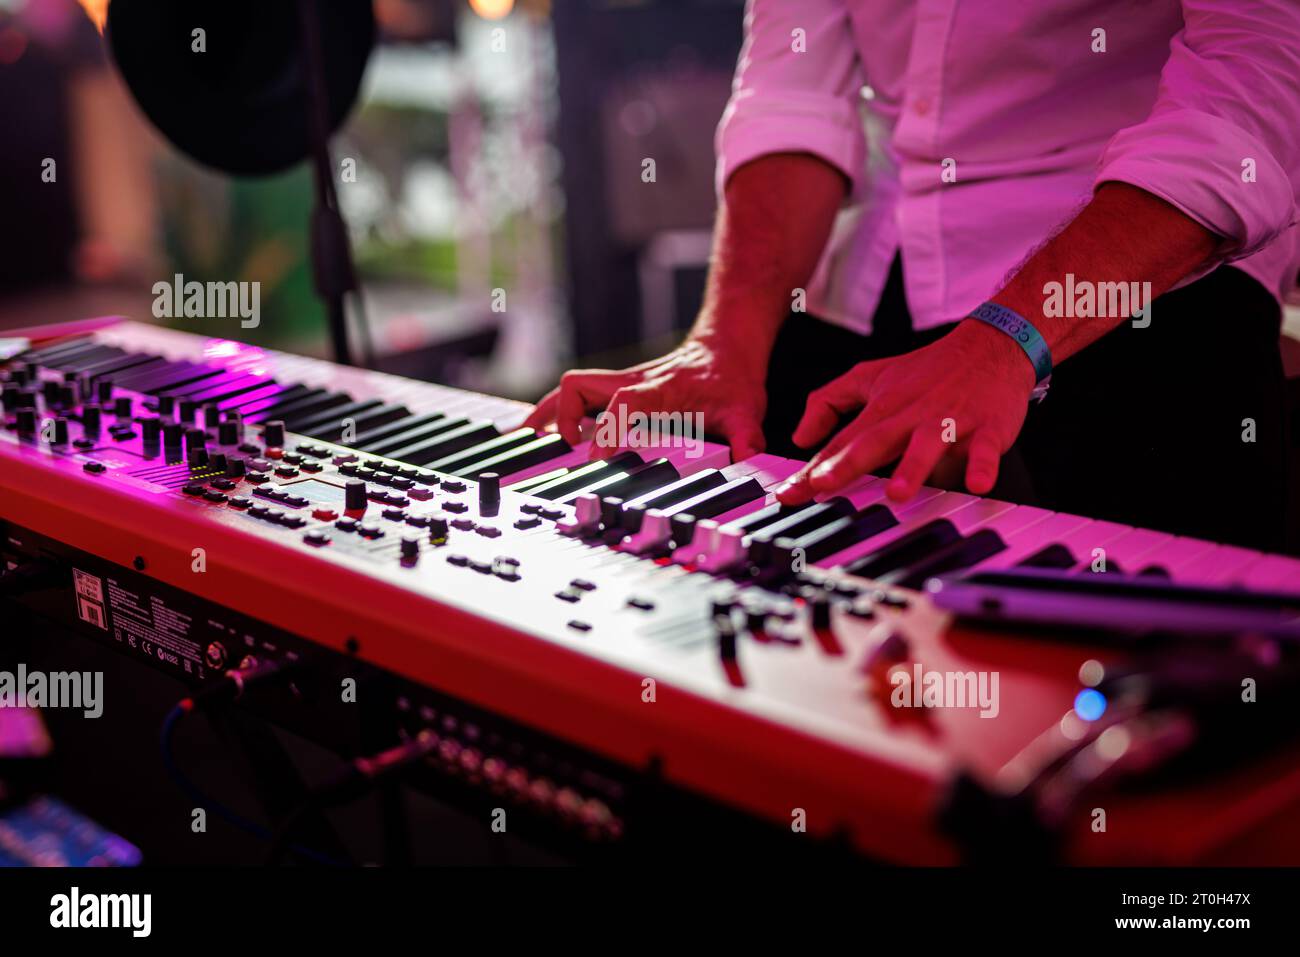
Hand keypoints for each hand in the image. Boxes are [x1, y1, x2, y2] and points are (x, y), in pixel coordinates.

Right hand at [522, 334, 768, 459]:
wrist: (727, 346)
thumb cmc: (732, 380)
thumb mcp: (746, 411)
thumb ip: (746, 438)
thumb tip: (747, 461)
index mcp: (660, 390)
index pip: (623, 404)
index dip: (607, 430)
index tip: (598, 459)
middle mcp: (633, 384)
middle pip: (579, 387)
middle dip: (561, 418)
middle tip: (558, 452)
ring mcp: (621, 385)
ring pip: (571, 389)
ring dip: (549, 413)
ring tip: (529, 443)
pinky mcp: (617, 389)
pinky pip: (578, 396)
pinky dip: (558, 413)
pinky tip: (546, 435)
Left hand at [775, 320, 1036, 504]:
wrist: (991, 344)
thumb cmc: (928, 370)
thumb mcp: (870, 376)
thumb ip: (830, 402)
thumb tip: (800, 437)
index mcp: (882, 408)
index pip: (841, 442)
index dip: (813, 467)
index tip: (788, 492)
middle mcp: (911, 415)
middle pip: (875, 441)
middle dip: (848, 464)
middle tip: (823, 486)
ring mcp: (949, 420)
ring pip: (928, 445)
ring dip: (912, 468)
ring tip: (896, 493)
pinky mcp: (988, 426)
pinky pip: (986, 448)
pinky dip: (983, 464)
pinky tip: (978, 482)